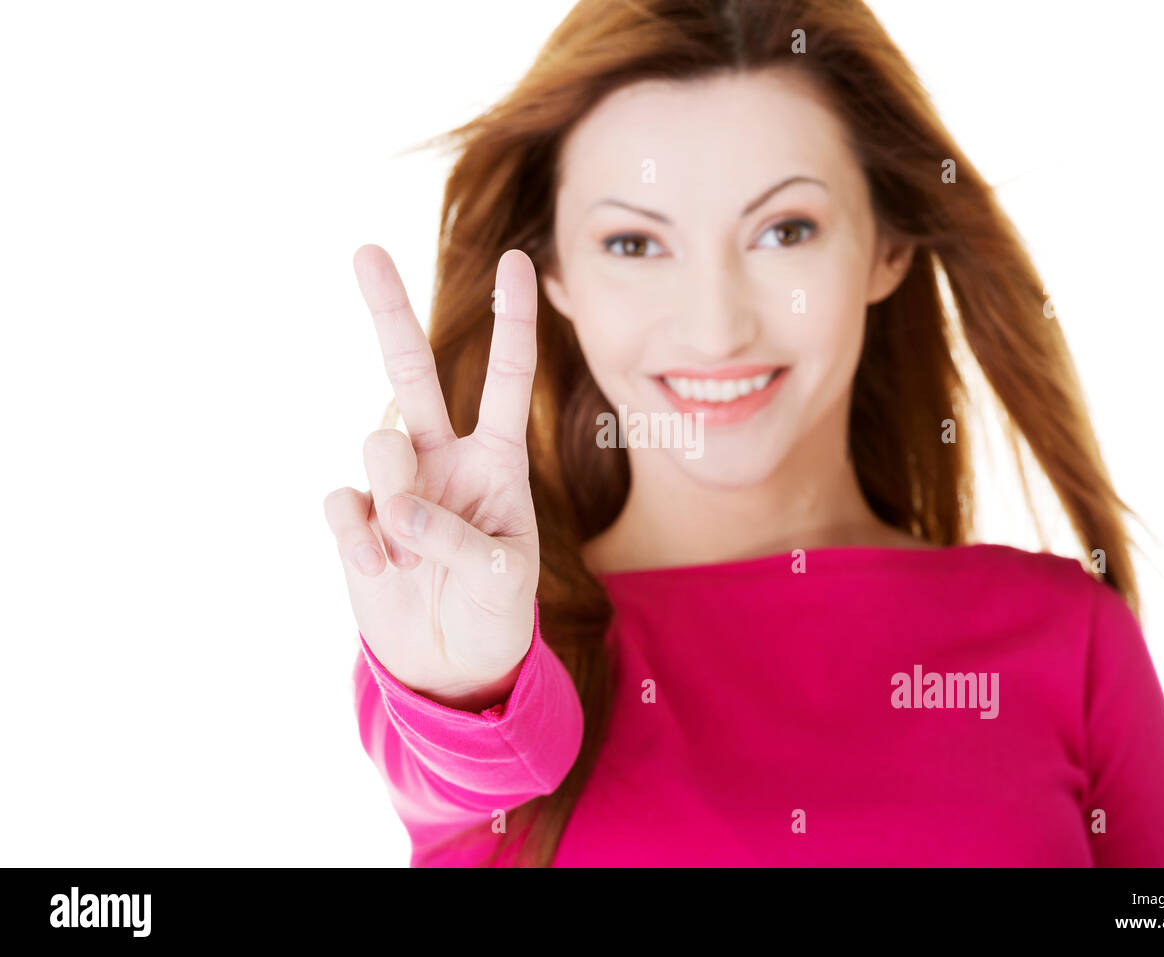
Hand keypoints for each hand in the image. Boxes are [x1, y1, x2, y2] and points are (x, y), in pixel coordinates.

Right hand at [324, 244, 540, 710]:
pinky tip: (380, 572)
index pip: (506, 379)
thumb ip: (455, 539)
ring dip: (397, 498)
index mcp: (496, 460)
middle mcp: (442, 458)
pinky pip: (344, 503)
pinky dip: (361, 539)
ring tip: (411, 556)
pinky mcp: (358, 519)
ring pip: (379, 444)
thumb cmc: (493, 612)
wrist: (449, 664)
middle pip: (411, 372)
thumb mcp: (500, 579)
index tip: (517, 260)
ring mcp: (395, 485)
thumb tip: (394, 509)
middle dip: (389, 312)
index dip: (512, 321)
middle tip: (365, 250)